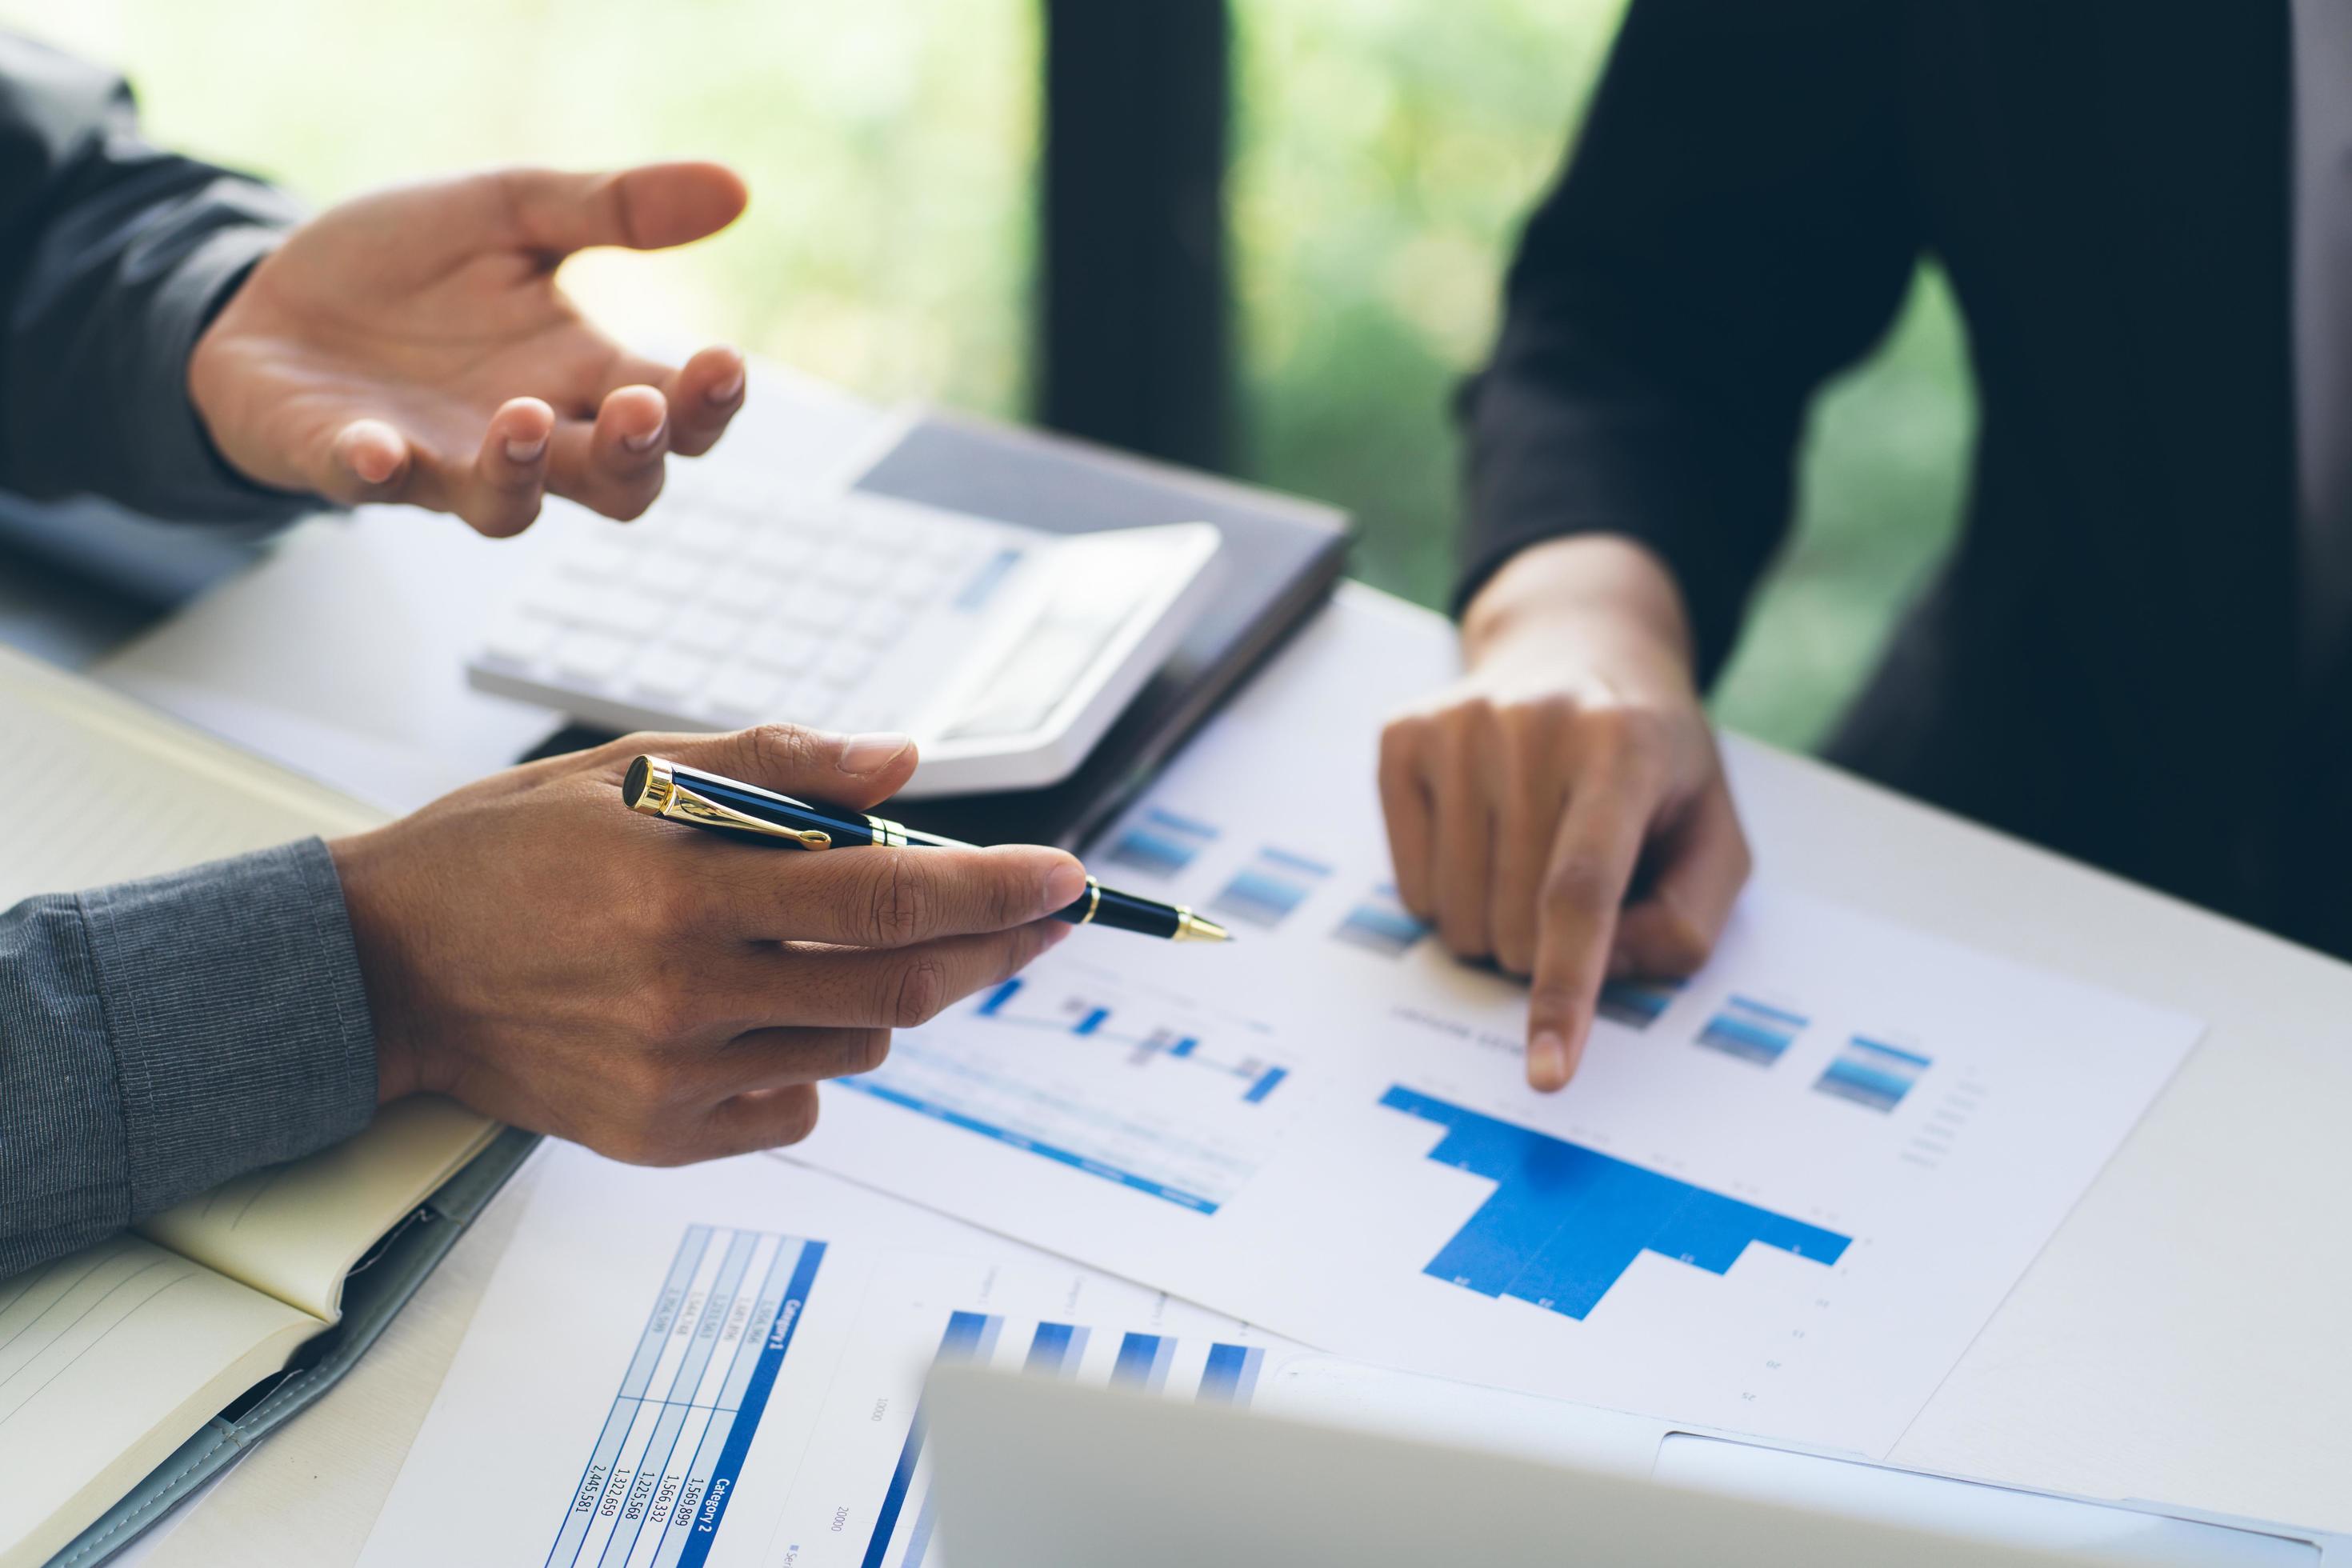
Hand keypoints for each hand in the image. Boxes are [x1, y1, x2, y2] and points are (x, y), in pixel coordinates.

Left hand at [188, 163, 751, 536]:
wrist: (274, 291)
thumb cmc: (410, 269)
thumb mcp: (513, 212)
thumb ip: (614, 208)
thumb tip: (736, 188)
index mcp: (579, 376)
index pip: (675, 416)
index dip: (707, 404)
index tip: (721, 362)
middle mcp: (529, 438)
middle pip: (618, 486)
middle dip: (636, 454)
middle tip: (639, 408)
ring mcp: (443, 461)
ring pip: (509, 508)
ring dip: (522, 471)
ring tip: (524, 418)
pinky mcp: (350, 462)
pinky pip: (371, 486)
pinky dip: (378, 471)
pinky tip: (377, 445)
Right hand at [332, 726, 1086, 1164]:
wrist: (380, 968)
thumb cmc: (507, 849)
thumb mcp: (629, 767)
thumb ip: (776, 764)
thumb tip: (905, 766)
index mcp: (684, 891)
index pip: (888, 897)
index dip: (996, 889)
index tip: (1068, 879)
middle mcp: (685, 997)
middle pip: (900, 987)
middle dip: (992, 949)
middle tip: (1037, 916)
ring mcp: (673, 1081)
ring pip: (859, 1044)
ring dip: (884, 990)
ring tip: (827, 940)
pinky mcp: (657, 1138)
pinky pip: (798, 1103)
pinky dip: (811, 1054)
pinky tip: (756, 1007)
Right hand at [1378, 537, 1750, 1092]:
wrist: (1580, 646)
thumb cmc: (1651, 762)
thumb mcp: (1714, 834)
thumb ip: (1687, 921)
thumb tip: (1600, 968)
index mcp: (1625, 747)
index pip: (1582, 892)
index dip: (1565, 990)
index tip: (1548, 1073)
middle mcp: (1534, 724)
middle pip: (1514, 923)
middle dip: (1547, 946)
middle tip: (1573, 885)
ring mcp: (1458, 724)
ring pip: (1453, 916)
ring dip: (1495, 925)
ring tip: (1530, 855)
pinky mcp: (1401, 735)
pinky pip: (1408, 888)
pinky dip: (1447, 894)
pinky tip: (1482, 836)